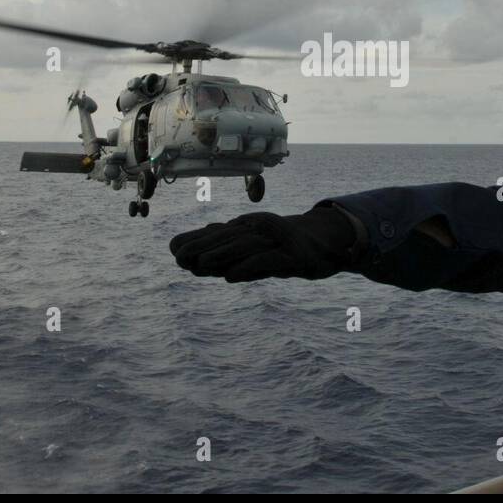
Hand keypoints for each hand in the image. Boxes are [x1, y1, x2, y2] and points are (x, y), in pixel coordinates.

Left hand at [169, 207, 356, 282]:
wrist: (329, 243)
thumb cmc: (285, 247)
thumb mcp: (256, 250)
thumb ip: (230, 253)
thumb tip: (197, 258)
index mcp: (252, 225)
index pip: (220, 232)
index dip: (196, 240)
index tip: (173, 249)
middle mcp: (263, 228)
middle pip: (228, 237)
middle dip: (202, 247)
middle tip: (178, 257)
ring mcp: (279, 241)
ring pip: (245, 247)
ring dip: (221, 255)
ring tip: (199, 264)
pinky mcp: (294, 256)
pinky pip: (267, 261)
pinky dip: (247, 268)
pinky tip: (230, 277)